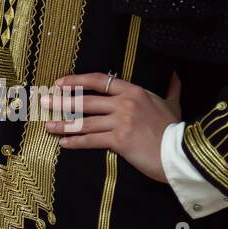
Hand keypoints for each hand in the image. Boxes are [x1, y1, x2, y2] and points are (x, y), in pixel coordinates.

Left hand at [40, 71, 181, 182]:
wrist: (183, 153)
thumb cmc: (176, 129)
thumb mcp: (173, 104)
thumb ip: (170, 88)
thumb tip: (174, 74)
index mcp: (133, 91)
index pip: (99, 80)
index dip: (77, 80)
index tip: (60, 82)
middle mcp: (124, 103)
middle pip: (85, 101)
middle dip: (61, 102)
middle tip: (44, 102)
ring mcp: (121, 121)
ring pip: (85, 122)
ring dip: (63, 124)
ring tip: (48, 126)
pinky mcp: (120, 141)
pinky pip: (92, 140)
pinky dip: (76, 142)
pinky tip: (63, 143)